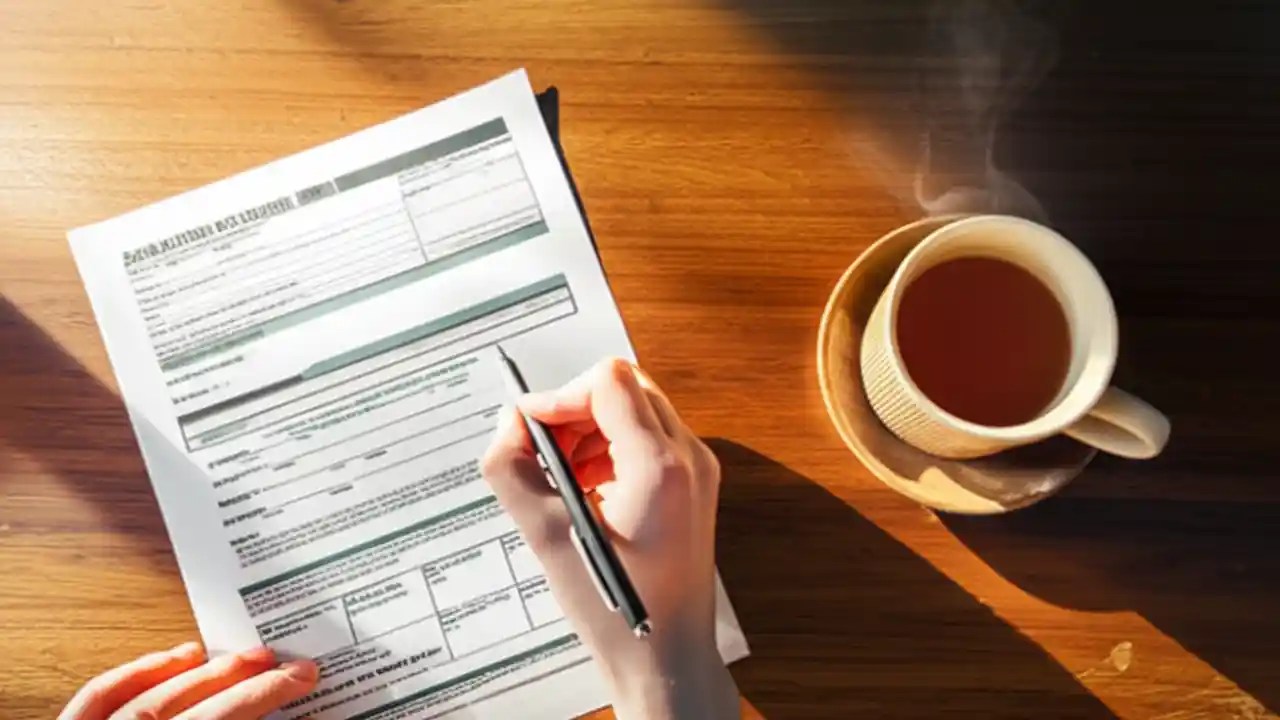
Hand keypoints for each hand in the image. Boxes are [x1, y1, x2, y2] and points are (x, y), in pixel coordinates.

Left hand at [58, 643, 316, 719]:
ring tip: (241, 657)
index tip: (302, 678)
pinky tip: (176, 658)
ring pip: (148, 696)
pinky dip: (138, 671)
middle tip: (286, 664)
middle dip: (244, 680)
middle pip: (190, 704)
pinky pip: (98, 699)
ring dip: (201, 672)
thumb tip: (292, 717)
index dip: (266, 695)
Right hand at [481, 358, 738, 719]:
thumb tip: (508, 427)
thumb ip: (513, 472)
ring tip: (559, 473)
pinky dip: (610, 447)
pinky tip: (585, 487)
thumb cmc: (618, 610)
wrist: (666, 656)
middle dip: (574, 410)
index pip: (609, 381)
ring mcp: (697, 470)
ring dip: (590, 428)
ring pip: (637, 409)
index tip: (529, 428)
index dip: (559, 396)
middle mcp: (689, 457)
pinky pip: (649, 438)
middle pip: (625, 388)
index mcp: (659, 466)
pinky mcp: (693, 484)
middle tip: (540, 449)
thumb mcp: (548, 539)